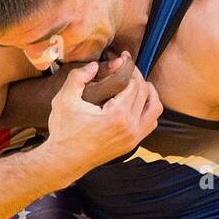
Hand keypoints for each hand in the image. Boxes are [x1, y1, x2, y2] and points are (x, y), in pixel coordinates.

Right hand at [45, 58, 161, 178]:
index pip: (134, 83)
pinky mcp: (131, 144)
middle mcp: (130, 127)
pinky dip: (148, 110)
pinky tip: (136, 103)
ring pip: (154, 108)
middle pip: (145, 92)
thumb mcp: (64, 99)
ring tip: (136, 84)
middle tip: (126, 68)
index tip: (122, 58)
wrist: (64, 160)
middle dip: (137, 76)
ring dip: (148, 93)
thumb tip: (94, 65)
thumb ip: (78, 77)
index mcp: (117, 115)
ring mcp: (133, 137)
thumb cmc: (63, 131)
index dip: (130, 67)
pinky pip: (150, 123)